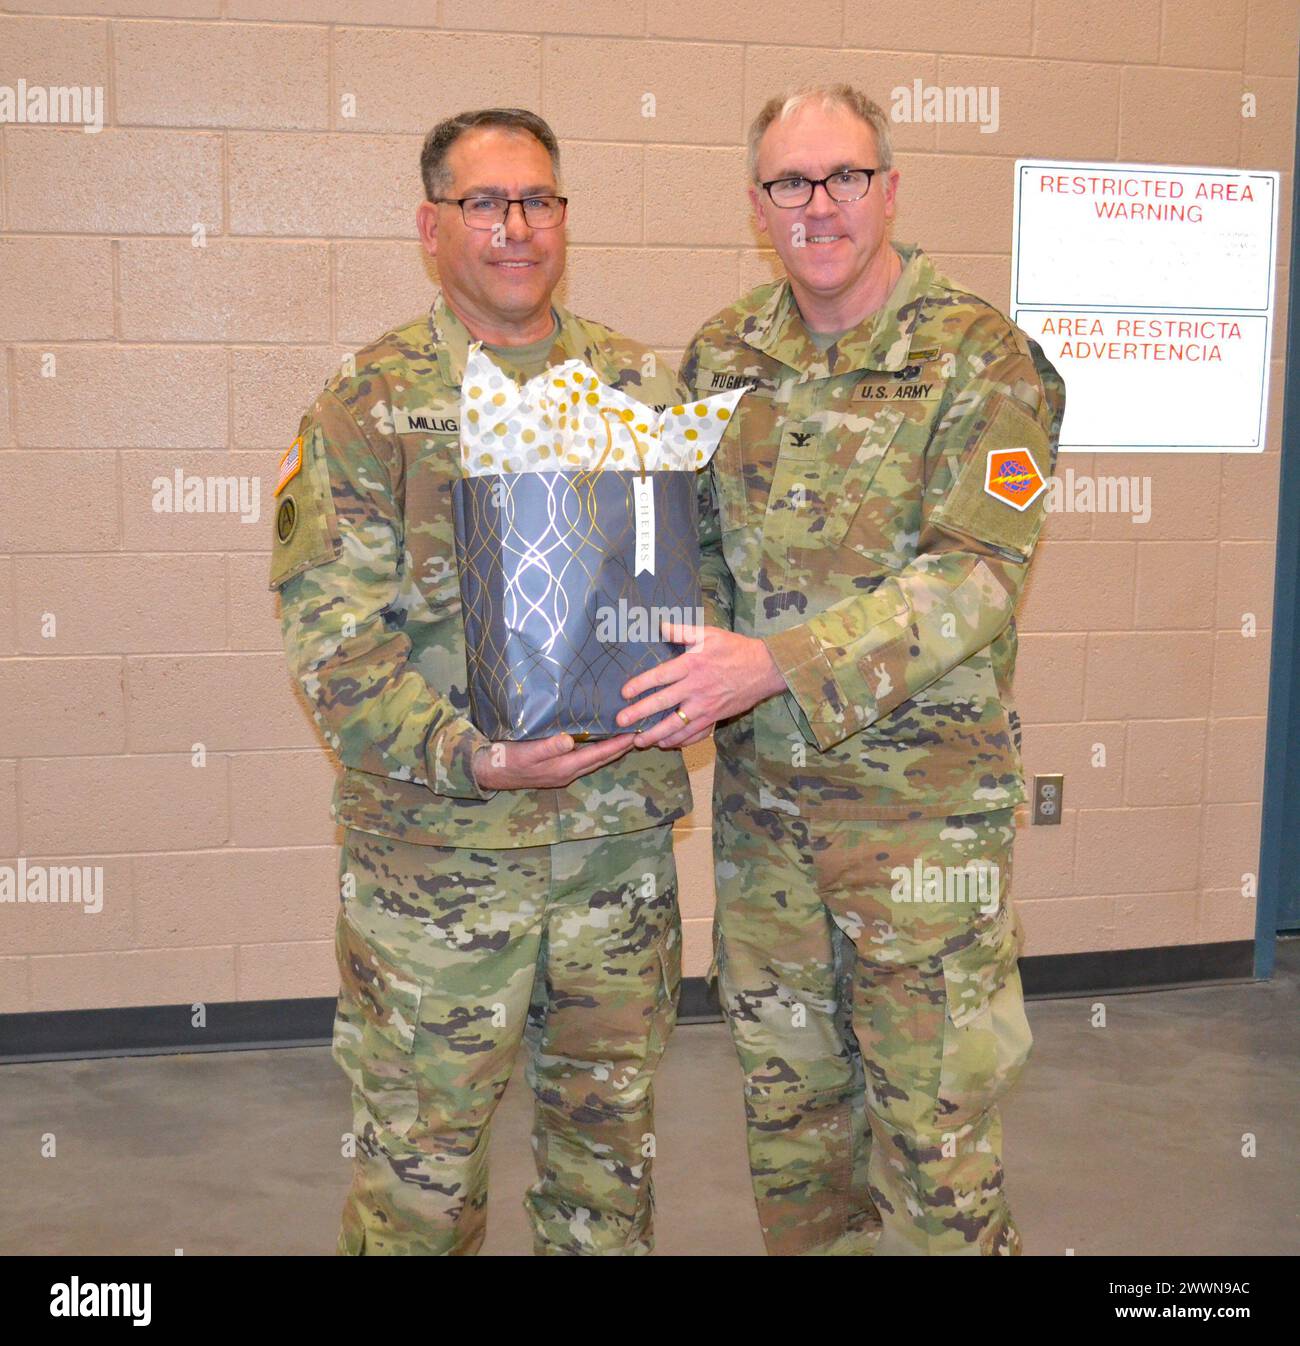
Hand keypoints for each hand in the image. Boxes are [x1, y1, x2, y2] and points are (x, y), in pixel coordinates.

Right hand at [472, 731, 637, 790]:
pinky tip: (600, 740)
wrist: (489, 771)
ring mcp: (563, 771)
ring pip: (595, 760)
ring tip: (627, 735)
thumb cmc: (507, 760)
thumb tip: (569, 740)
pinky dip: (597, 749)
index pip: (598, 754)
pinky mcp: (557, 768)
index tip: (635, 734)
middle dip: (621, 747)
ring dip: (611, 749)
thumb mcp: (526, 751)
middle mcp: (568, 772)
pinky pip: (585, 758)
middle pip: (602, 759)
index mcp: (564, 767)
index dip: (618, 745)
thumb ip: (547, 746)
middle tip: (640, 732)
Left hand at [615, 620, 787, 749]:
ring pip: (676, 725)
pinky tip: (667, 743)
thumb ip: (682, 631)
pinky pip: (694, 733)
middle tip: (621, 722)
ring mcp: (706, 706)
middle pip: (662, 704)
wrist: (765, 669)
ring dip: (655, 734)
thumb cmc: (735, 648)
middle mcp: (696, 688)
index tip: (624, 693)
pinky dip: (679, 741)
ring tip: (639, 741)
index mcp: (692, 665)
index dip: (639, 685)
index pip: (659, 677)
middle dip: (639, 714)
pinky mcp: (715, 717)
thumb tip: (660, 625)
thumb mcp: (709, 633)